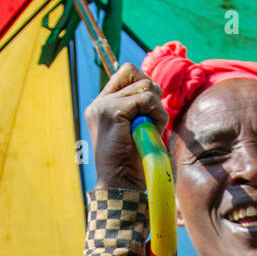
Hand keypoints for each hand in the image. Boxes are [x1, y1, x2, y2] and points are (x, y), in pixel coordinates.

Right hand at [85, 64, 167, 192]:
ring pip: (145, 86)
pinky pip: (147, 100)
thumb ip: (139, 108)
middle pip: (135, 73)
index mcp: (103, 106)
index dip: (143, 84)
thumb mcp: (136, 129)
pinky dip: (156, 116)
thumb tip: (155, 88)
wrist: (120, 183)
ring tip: (147, 131)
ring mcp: (104, 105)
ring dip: (155, 110)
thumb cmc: (132, 163)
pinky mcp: (112, 110)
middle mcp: (100, 102)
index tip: (148, 109)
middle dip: (151, 95)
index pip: (126, 72)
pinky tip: (148, 132)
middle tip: (149, 122)